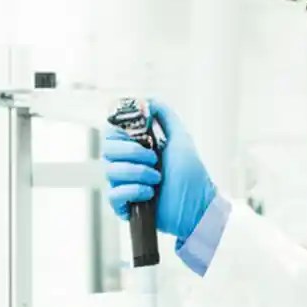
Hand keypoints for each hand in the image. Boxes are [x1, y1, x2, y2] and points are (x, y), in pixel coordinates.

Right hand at [103, 101, 215, 241]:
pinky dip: (134, 191)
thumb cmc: (192, 175)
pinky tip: (150, 194)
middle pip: (107, 150)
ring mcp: (125, 185)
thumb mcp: (181, 139)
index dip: (121, 133)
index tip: (140, 136)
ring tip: (158, 179)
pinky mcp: (124, 205)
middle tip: (155, 159)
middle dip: (133, 153)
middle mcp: (127, 165)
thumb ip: (166, 118)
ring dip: (138, 173)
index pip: (111, 134)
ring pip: (110, 171)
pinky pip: (114, 194)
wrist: (199, 205)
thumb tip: (150, 100)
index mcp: (137, 149)